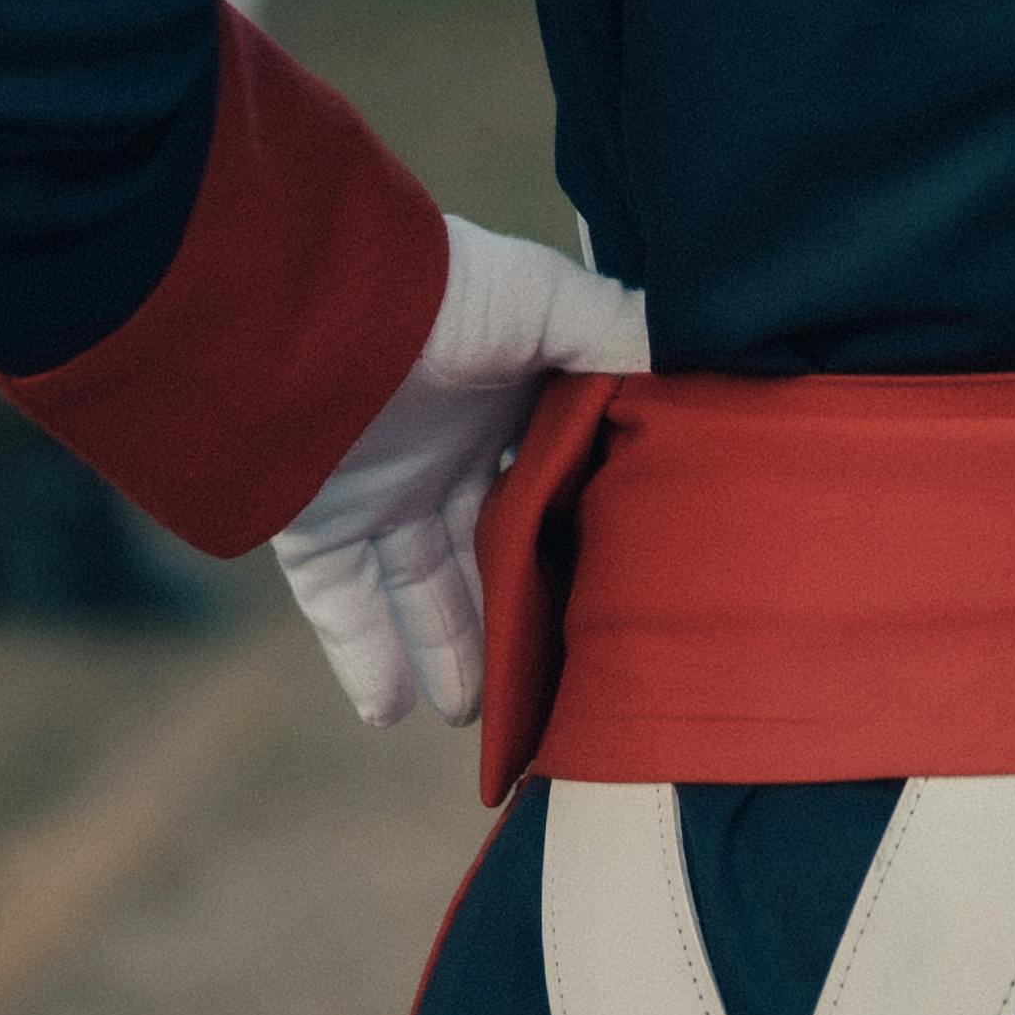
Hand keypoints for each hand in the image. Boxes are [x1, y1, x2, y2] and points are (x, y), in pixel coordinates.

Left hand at [272, 218, 647, 730]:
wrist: (313, 306)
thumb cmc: (440, 293)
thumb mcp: (546, 301)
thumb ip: (616, 337)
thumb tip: (701, 364)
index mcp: (502, 399)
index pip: (553, 483)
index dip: (585, 536)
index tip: (624, 596)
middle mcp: (443, 451)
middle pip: (492, 553)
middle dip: (524, 614)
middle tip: (562, 685)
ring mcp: (379, 491)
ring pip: (425, 594)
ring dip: (454, 657)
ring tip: (487, 721)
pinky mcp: (318, 525)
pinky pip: (343, 607)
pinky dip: (366, 659)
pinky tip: (392, 713)